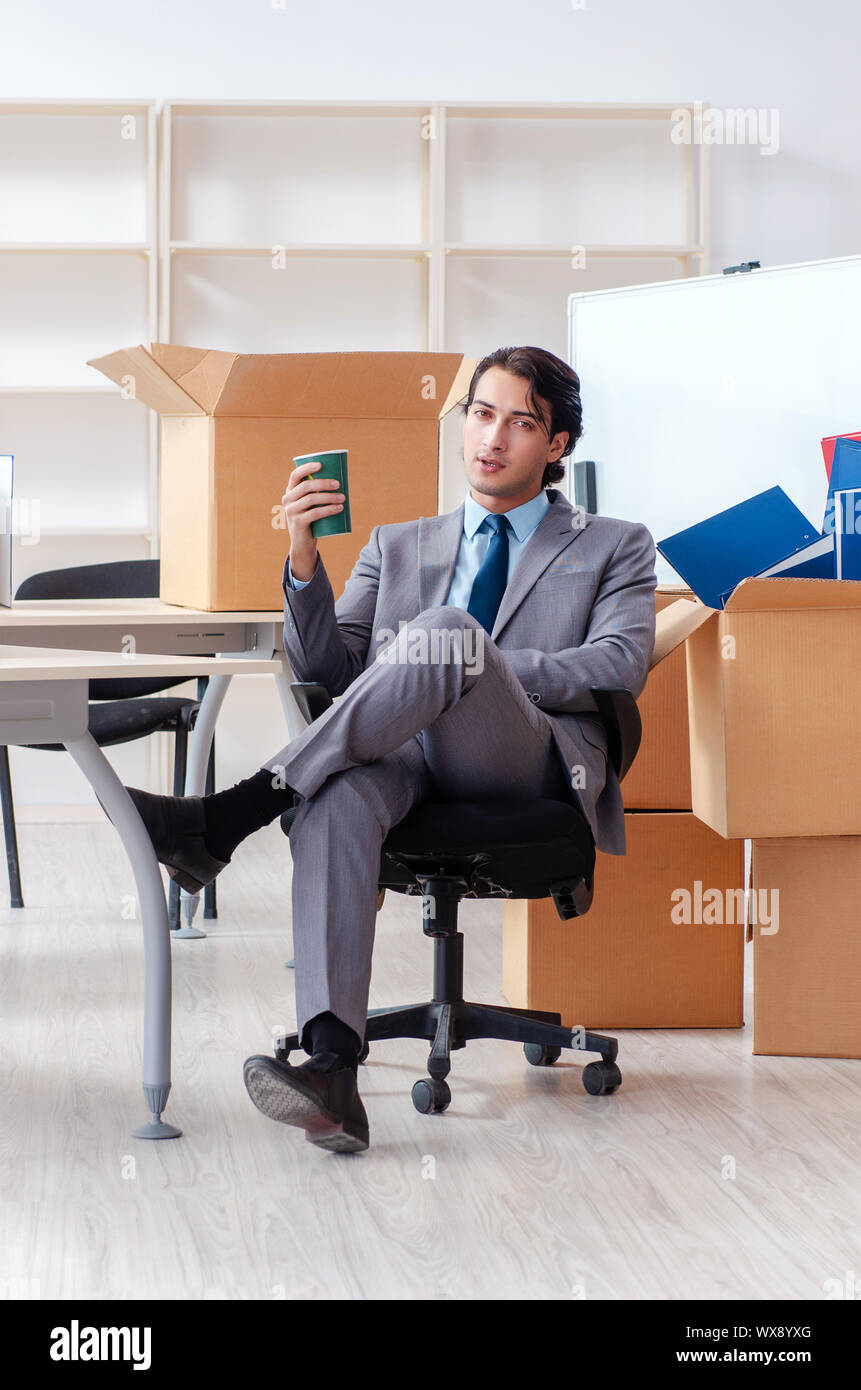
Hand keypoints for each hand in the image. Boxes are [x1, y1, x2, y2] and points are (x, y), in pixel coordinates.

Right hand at [281, 459, 344, 574]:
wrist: (302, 543)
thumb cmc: (311, 520)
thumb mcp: (310, 505)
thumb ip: (318, 494)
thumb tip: (340, 481)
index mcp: (290, 492)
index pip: (295, 475)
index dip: (307, 468)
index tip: (321, 465)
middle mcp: (288, 500)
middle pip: (306, 486)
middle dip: (323, 483)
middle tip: (338, 484)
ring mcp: (291, 512)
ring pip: (311, 499)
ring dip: (329, 497)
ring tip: (343, 497)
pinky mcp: (298, 523)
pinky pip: (315, 513)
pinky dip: (329, 510)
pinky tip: (339, 508)